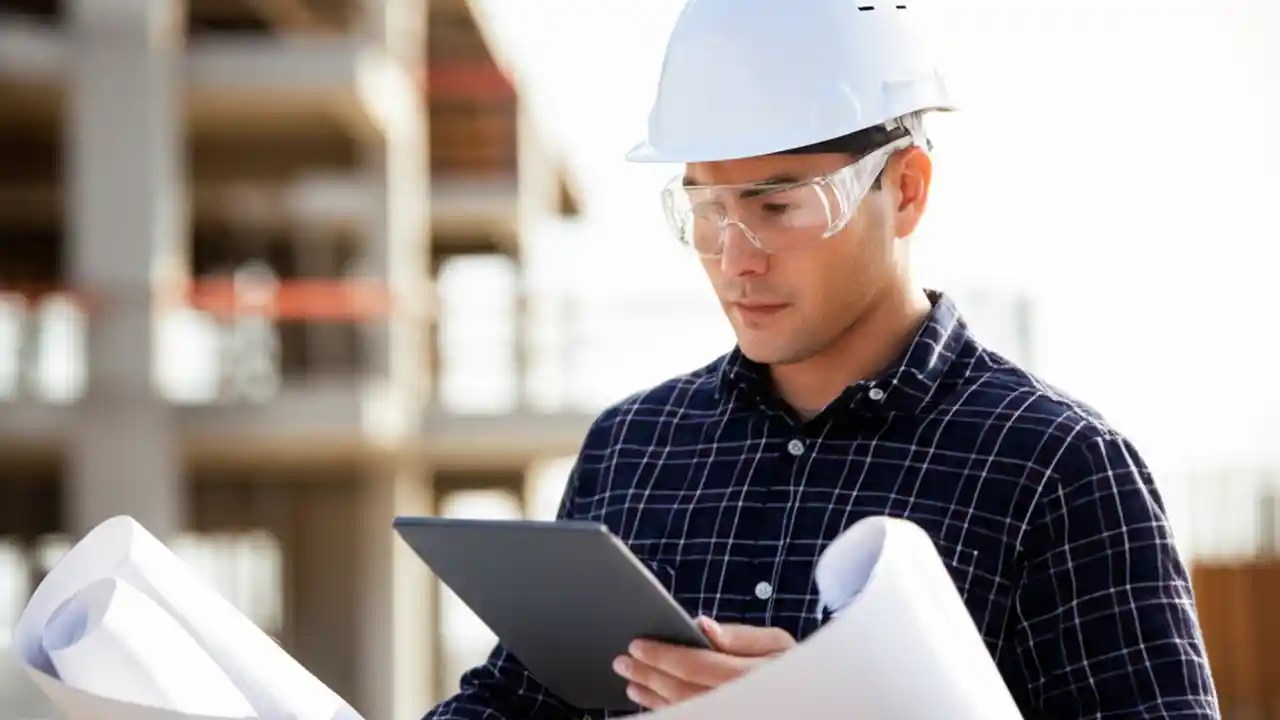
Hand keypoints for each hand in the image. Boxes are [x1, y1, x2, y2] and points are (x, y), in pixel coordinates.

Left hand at [612, 616, 795, 709]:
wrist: (819, 703)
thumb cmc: (795, 667)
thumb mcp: (779, 643)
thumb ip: (741, 636)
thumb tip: (702, 626)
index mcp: (754, 675)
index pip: (696, 664)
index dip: (663, 655)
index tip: (637, 644)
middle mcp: (742, 703)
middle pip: (682, 691)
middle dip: (648, 675)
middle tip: (623, 661)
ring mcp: (733, 715)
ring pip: (681, 711)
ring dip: (652, 697)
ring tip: (632, 683)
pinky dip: (666, 712)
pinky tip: (652, 703)